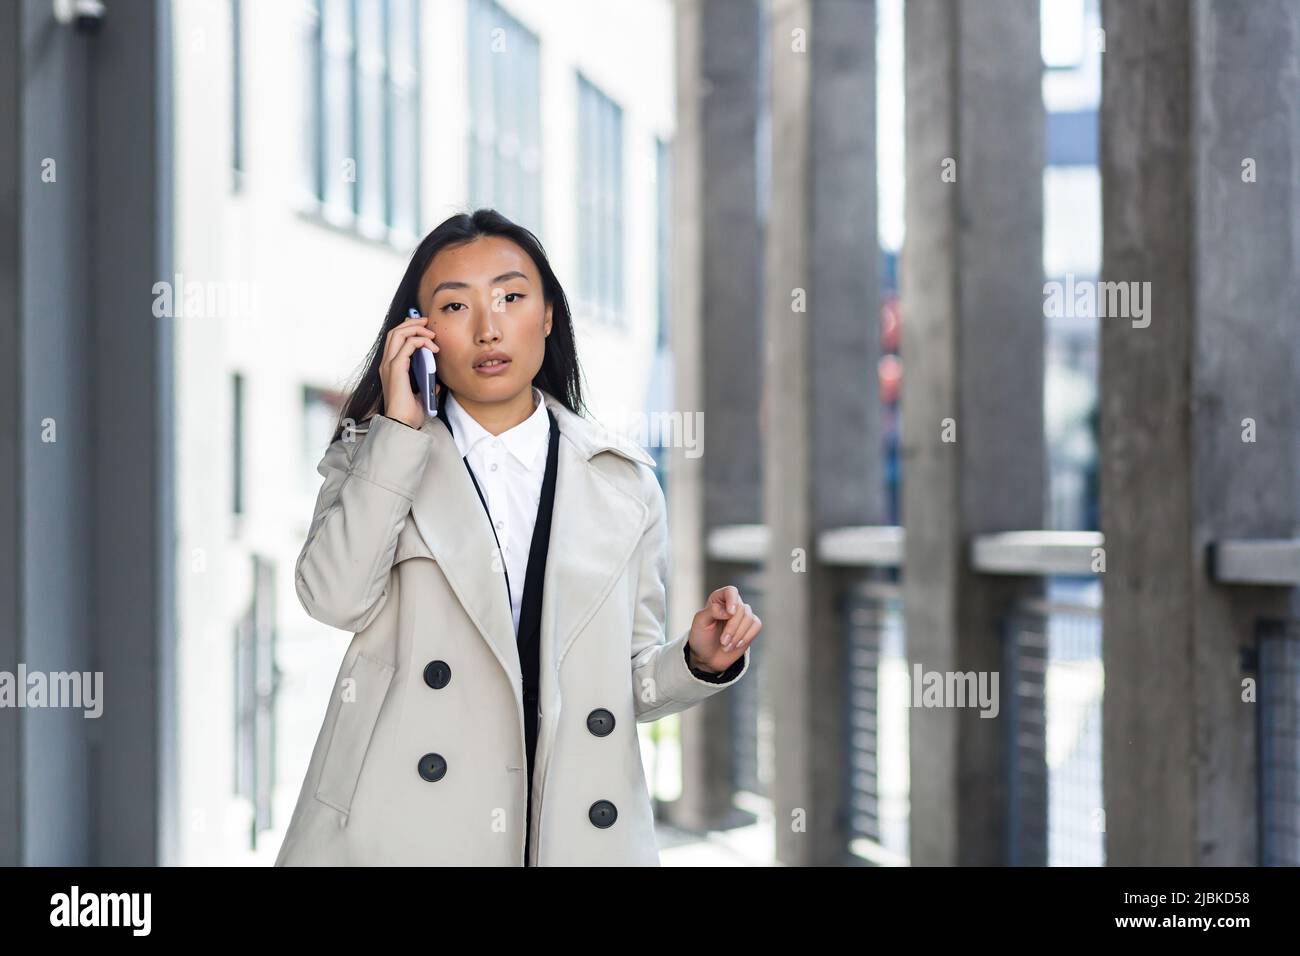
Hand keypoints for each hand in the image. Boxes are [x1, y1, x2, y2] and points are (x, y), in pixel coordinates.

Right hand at [379, 311, 439, 428]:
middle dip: (412, 322)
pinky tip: (432, 348)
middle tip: (427, 322)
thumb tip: (436, 384)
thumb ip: (426, 387)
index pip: (395, 340)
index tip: (424, 327)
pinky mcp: (396, 369)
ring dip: (416, 329)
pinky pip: (407, 345)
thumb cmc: (409, 414)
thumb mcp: (420, 397)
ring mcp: (389, 365)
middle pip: (394, 332)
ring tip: (431, 333)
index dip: (407, 328)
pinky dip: (420, 341)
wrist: (402, 425)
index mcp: (390, 369)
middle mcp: (386, 364)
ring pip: (398, 334)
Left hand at [686, 585, 761, 673]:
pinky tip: (736, 645)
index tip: (729, 613)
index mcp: (718, 599)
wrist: (707, 656)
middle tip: (722, 641)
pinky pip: (757, 626)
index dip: (732, 600)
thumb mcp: (700, 622)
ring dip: (738, 635)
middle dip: (732, 627)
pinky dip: (747, 637)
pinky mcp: (751, 627)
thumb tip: (728, 611)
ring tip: (726, 645)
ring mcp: (743, 616)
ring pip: (749, 618)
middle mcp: (732, 604)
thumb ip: (712, 611)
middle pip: (741, 609)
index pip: (731, 591)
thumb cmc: (701, 636)